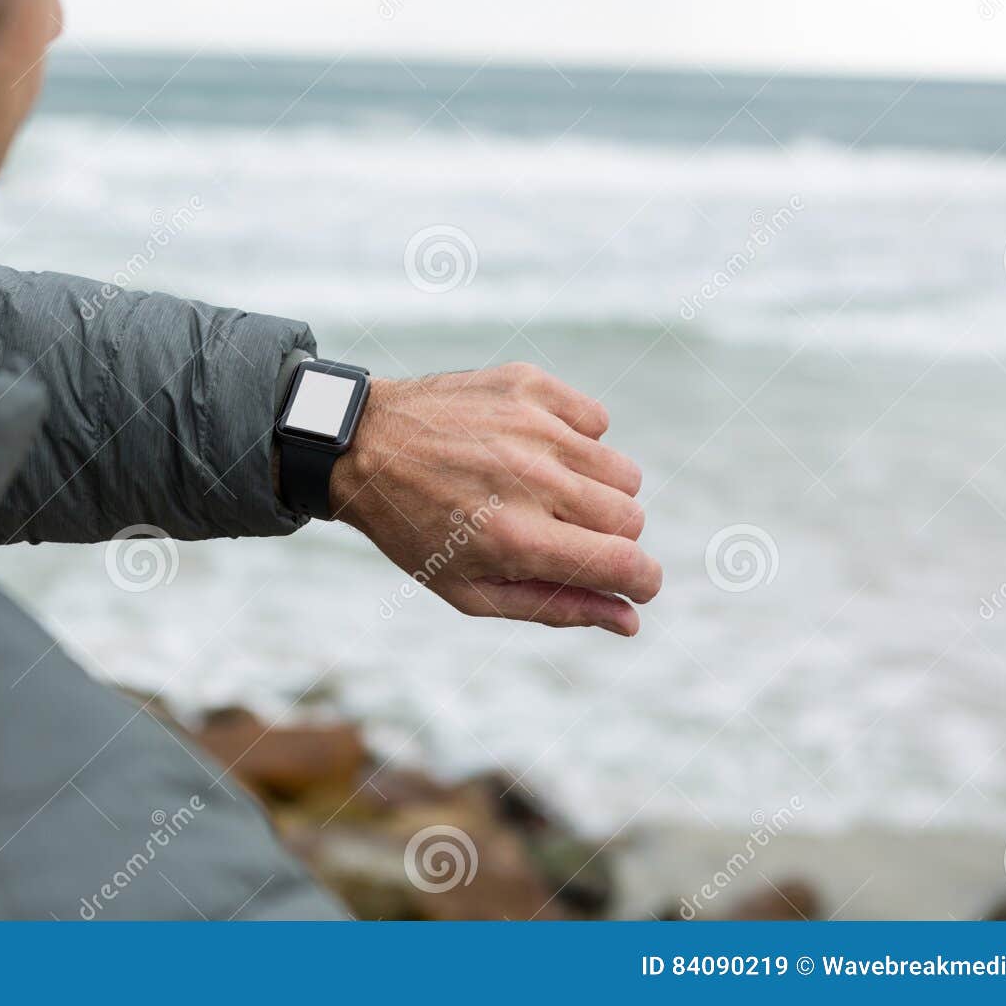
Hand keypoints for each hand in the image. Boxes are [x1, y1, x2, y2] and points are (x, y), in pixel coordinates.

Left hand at [329, 363, 660, 635]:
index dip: (642, 582)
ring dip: (596, 491)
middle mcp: (531, 478)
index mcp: (515, 538)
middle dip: (611, 538)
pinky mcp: (528, 385)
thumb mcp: (470, 589)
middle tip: (561, 536)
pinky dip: (578, 441)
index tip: (635, 584)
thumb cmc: (416, 530)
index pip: (626, 564)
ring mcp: (532, 425)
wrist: (362, 445)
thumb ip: (554, 605)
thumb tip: (628, 619)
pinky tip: (533, 450)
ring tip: (545, 493)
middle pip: (631, 518)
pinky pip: (597, 421)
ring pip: (622, 472)